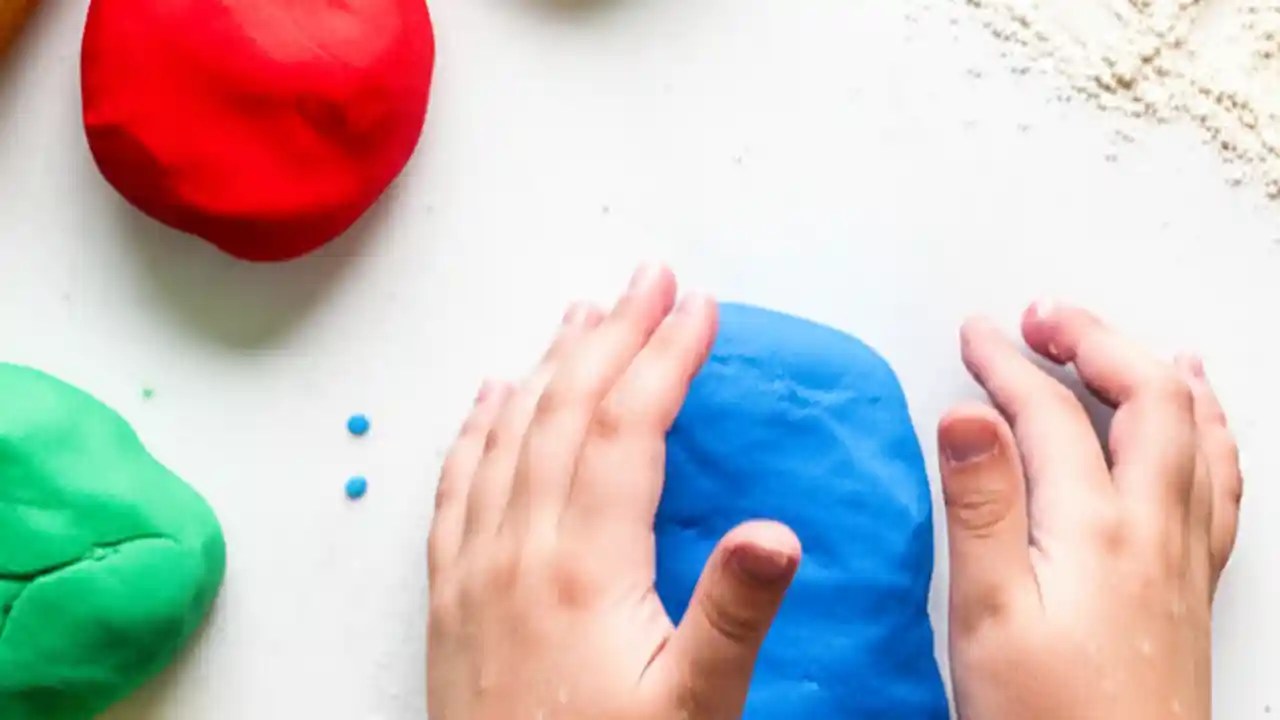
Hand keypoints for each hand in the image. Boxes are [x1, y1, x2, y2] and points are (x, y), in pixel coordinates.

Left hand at [427, 265, 801, 719]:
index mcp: (584, 569)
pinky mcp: (448, 595)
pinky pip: (454, 486)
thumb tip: (775, 529)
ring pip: (507, 434)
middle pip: (562, 410)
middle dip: (611, 334)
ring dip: (548, 365)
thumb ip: (732, 617)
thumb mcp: (694, 714)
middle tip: (649, 279)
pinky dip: (476, 428)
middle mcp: (518, 551)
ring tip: (584, 314)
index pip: (624, 429)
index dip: (663, 357)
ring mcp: (473, 569)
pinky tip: (491, 397)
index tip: (698, 308)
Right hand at [939, 302, 1241, 719]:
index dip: (1007, 362)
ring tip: (1128, 344)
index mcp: (1095, 529)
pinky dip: (1208, 433)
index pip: (1051, 413)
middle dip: (1094, 339)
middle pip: (1146, 398)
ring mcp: (1182, 557)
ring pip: (1195, 433)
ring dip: (1156, 372)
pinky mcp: (1190, 589)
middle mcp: (1153, 530)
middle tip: (1042, 320)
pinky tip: (1199, 432)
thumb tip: (968, 414)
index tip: (974, 335)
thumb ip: (981, 508)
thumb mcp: (986, 617)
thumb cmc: (1047, 719)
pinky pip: (1218, 483)